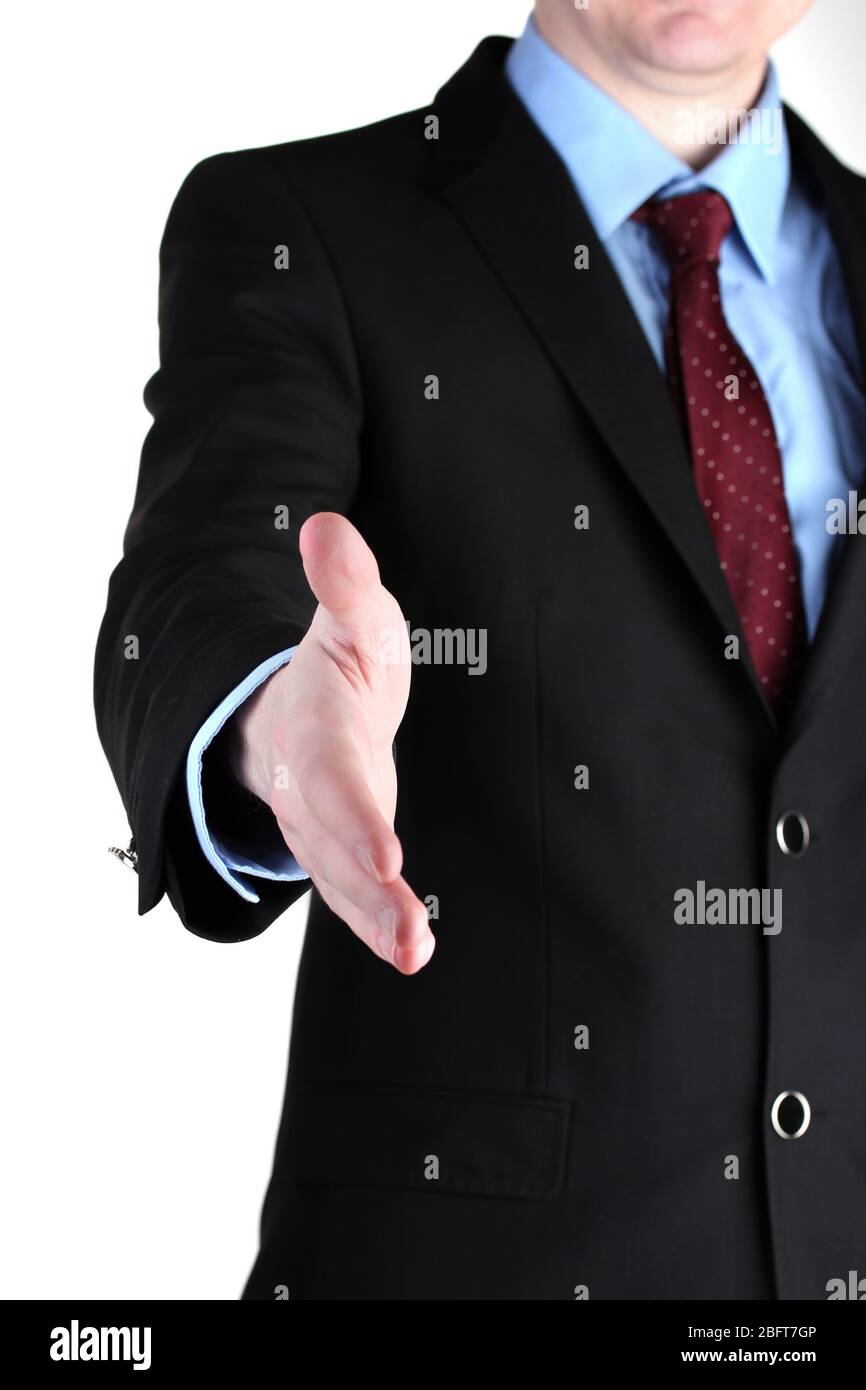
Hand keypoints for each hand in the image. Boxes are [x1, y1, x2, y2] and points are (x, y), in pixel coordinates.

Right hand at [232, 512, 434, 973]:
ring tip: (415, 953)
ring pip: (343, 881)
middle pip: (334, 843)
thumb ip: (344, 582)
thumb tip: (326, 526)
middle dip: (366, 887)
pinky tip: (413, 953)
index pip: (333, 775)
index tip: (387, 853)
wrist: (302, 712)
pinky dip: (380, 925)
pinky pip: (354, 894)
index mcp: (318, 727)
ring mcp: (324, 827)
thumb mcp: (352, 616)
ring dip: (377, 921)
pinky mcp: (342, 852)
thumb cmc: (339, 663)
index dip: (354, 816)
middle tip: (407, 931)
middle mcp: (314, 787)